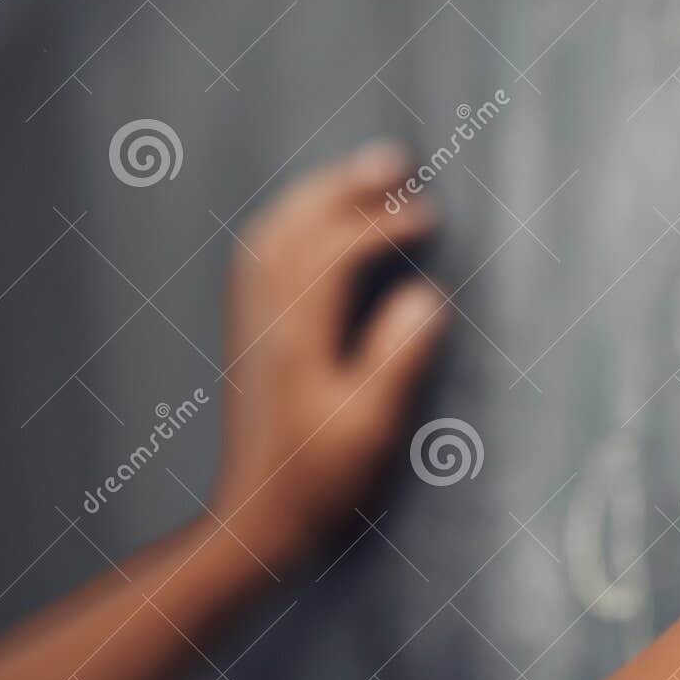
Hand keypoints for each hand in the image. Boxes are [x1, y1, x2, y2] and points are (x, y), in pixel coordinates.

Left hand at [209, 143, 447, 559]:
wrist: (255, 518)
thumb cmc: (319, 479)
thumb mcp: (369, 426)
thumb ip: (397, 358)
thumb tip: (427, 299)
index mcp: (297, 334)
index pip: (335, 251)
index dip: (383, 224)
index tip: (429, 214)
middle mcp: (267, 318)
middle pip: (297, 227)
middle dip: (345, 187)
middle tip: (395, 161)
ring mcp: (252, 324)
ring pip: (274, 236)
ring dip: (317, 197)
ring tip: (361, 177)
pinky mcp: (250, 336)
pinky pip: (261, 256)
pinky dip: (291, 224)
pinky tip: (315, 224)